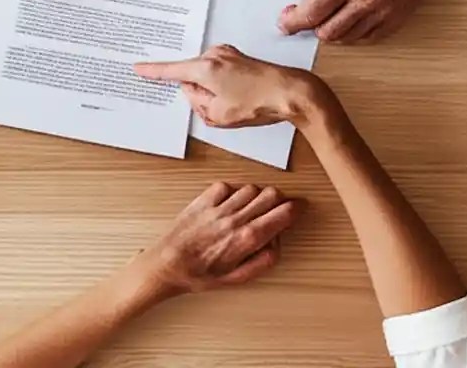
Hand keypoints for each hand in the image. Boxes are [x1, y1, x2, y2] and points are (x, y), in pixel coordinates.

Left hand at [132, 181, 302, 295]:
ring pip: (251, 188)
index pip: (283, 214)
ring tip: (253, 210)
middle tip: (279, 210)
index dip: (296, 208)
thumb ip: (263, 261)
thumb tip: (277, 244)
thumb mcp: (237, 279)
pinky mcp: (203, 200)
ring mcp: (218, 207)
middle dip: (280, 201)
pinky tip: (231, 205)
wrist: (167, 265)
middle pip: (271, 195)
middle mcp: (234, 219)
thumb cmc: (199, 275)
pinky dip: (235, 192)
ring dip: (258, 196)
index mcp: (246, 239)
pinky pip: (227, 186)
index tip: (300, 208)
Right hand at [135, 44, 323, 127]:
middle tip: (221, 109)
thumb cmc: (259, 103)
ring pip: (206, 77)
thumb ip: (196, 103)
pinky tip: (241, 98)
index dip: (152, 72)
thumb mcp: (218, 114)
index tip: (138, 68)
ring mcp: (228, 54)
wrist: (292, 92)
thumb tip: (192, 92)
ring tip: (237, 105)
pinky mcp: (239, 57)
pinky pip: (219, 74)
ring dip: (214, 92)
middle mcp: (214, 55)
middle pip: (191, 76)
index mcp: (205, 68)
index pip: (170, 70)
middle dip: (199, 95)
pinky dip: (224, 87)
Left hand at [279, 0, 435, 42]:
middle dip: (310, 27)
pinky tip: (347, 19)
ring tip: (326, 17)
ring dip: (331, 30)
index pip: (312, 12)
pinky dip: (353, 32)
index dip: (293, 22)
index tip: (285, 23)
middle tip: (304, 18)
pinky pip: (367, 37)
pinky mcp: (396, 17)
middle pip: (326, 32)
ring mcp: (383, 10)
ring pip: (346, 37)